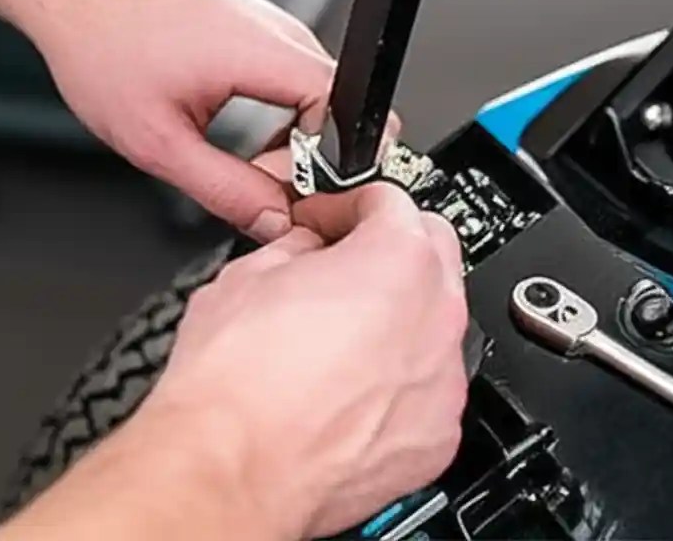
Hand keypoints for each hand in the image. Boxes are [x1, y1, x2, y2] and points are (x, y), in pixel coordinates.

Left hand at [16, 0, 334, 241]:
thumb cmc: (102, 43)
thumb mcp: (157, 141)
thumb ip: (226, 190)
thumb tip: (274, 221)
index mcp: (262, 51)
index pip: (347, 109)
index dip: (334, 162)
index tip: (299, 194)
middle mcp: (278, 30)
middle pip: (334, 109)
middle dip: (307, 160)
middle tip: (258, 189)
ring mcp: (271, 25)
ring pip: (313, 98)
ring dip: (288, 140)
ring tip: (238, 161)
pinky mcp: (258, 30)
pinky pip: (291, 82)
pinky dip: (275, 117)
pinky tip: (232, 132)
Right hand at [142, 182, 468, 538]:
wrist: (230, 469)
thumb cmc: (235, 382)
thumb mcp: (246, 275)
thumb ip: (295, 248)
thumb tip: (304, 251)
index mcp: (397, 259)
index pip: (390, 202)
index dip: (347, 206)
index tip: (328, 221)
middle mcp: (436, 316)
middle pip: (431, 255)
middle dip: (389, 251)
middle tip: (341, 265)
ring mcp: (443, 381)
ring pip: (434, 327)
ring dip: (397, 321)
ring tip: (338, 340)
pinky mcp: (438, 435)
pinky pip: (427, 391)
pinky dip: (397, 386)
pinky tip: (347, 394)